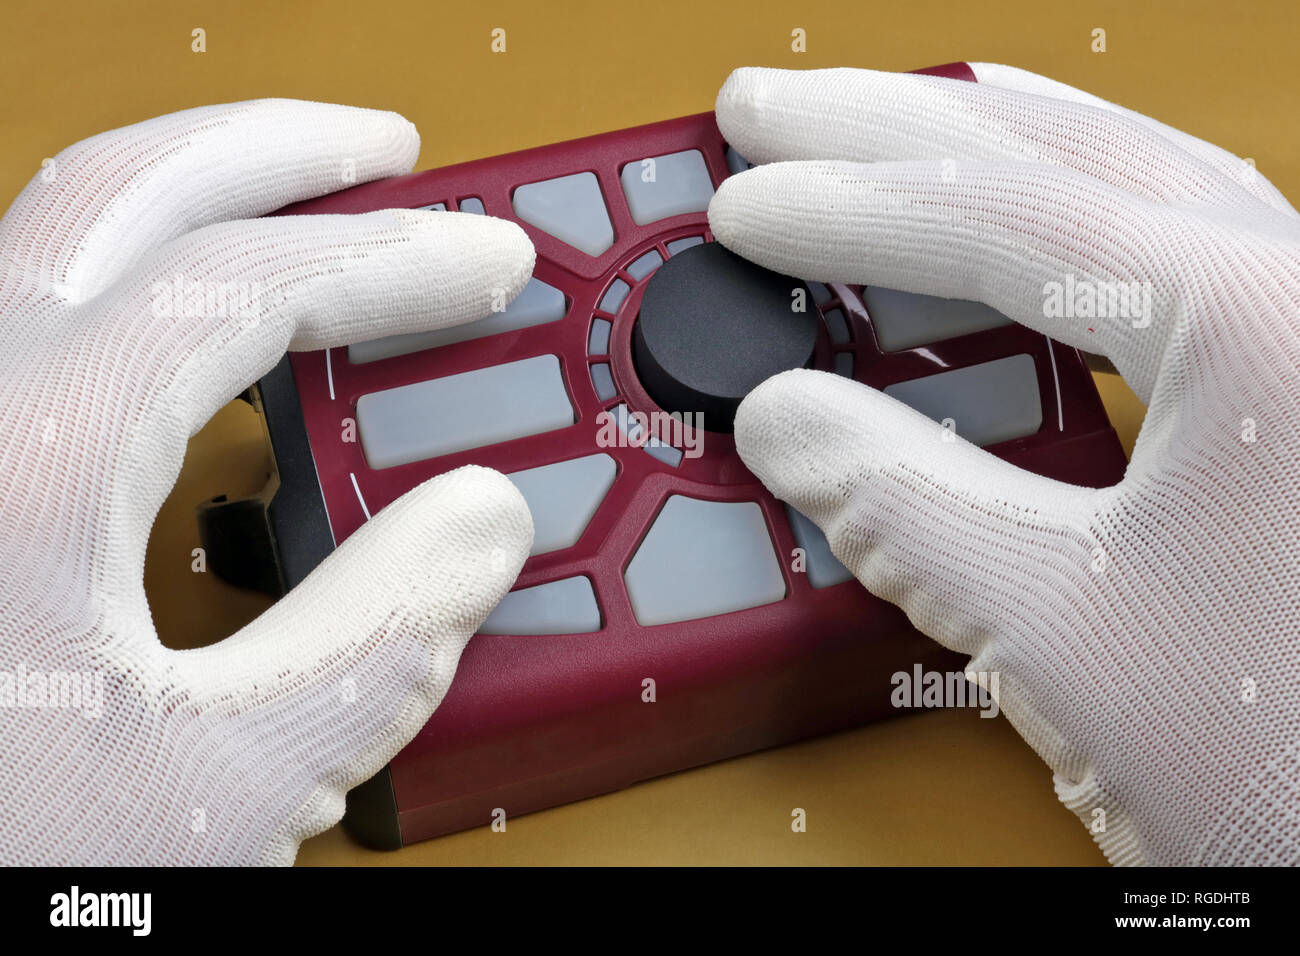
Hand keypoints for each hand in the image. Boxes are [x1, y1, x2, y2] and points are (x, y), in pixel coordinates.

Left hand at [0, 100, 535, 863]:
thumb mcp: (218, 784)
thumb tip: (476, 527)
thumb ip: (373, 644)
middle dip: (274, 153)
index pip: (232, 286)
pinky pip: (42, 326)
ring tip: (309, 212)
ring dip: (201, 202)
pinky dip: (146, 293)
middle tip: (388, 155)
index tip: (484, 262)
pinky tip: (206, 342)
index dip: (387, 258)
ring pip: (61, 241)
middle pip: (116, 194)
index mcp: (23, 468)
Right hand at [710, 64, 1299, 864]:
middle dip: (900, 121)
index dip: (846, 206)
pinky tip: (1022, 221)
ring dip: (987, 147)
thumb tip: (790, 425)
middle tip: (780, 106)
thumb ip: (905, 506)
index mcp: (1258, 328)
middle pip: (1069, 149)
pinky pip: (1169, 249)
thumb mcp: (1063, 633)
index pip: (1004, 218)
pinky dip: (1067, 215)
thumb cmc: (1298, 759)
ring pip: (1130, 180)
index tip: (747, 208)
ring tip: (885, 124)